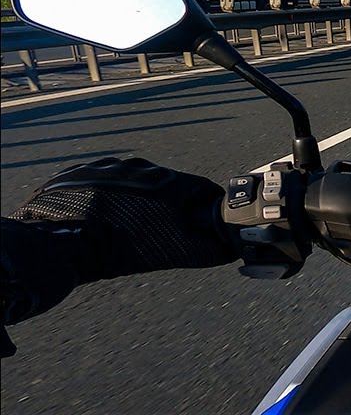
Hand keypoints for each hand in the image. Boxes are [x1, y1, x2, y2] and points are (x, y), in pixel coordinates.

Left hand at [10, 157, 235, 281]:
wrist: (56, 243)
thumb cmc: (116, 248)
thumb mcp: (166, 252)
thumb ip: (202, 248)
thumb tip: (228, 249)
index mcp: (167, 181)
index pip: (199, 188)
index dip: (203, 206)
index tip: (201, 221)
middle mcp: (141, 167)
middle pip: (166, 183)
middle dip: (167, 202)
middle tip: (158, 227)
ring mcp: (108, 166)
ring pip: (133, 180)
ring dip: (134, 197)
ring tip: (124, 222)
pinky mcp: (81, 170)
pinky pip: (102, 179)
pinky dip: (105, 195)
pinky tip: (100, 216)